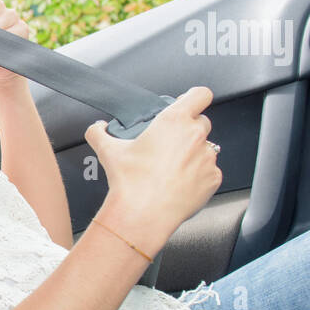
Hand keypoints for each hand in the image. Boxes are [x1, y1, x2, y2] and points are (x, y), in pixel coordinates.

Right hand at [85, 86, 221, 248]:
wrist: (143, 214)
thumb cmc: (130, 182)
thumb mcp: (108, 151)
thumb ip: (99, 133)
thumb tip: (97, 128)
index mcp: (174, 121)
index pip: (200, 94)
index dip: (194, 97)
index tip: (187, 103)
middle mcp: (195, 136)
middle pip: (201, 121)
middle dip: (189, 129)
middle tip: (170, 144)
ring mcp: (207, 158)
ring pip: (206, 148)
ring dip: (193, 153)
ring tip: (172, 168)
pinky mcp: (213, 178)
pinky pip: (209, 171)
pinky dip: (198, 175)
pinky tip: (179, 183)